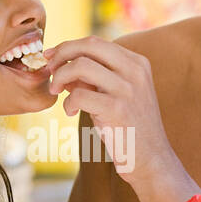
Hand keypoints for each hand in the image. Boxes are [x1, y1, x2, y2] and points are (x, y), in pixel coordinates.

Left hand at [43, 37, 196, 201]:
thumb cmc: (130, 128)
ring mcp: (128, 89)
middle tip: (49, 70)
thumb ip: (93, 78)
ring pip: (81, 66)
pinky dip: (68, 102)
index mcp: (137, 62)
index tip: (51, 57)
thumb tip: (62, 65)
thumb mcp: (116, 95)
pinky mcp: (118, 109)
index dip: (68, 46)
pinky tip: (71, 112)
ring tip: (57, 91)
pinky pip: (80, 95)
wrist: (151, 159)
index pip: (96, 42)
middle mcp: (135, 70)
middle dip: (62, 54)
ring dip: (60, 77)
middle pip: (89, 46)